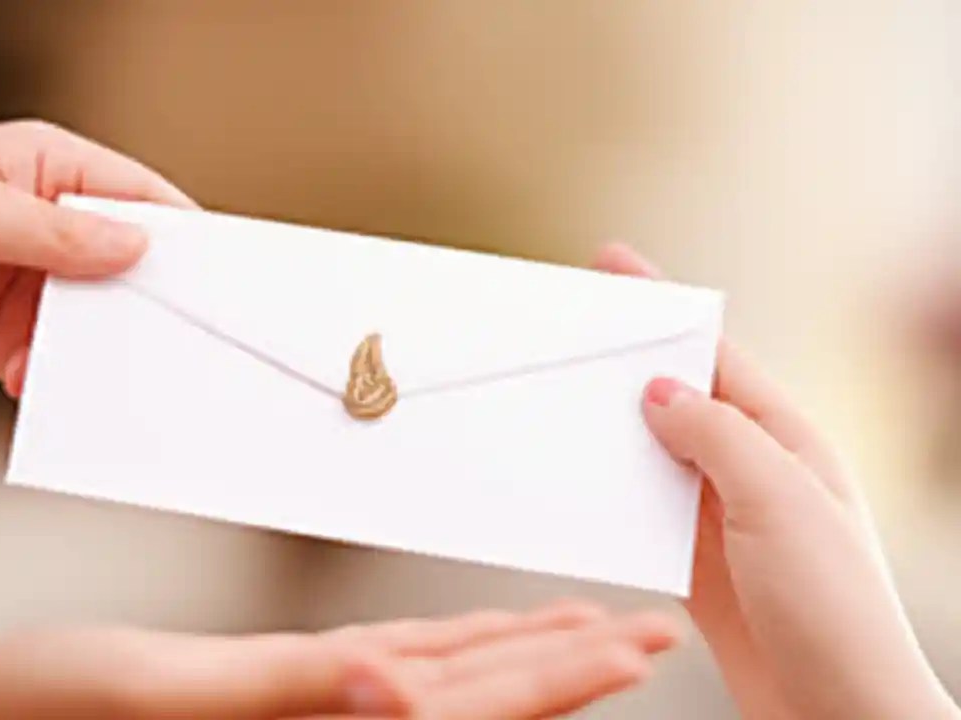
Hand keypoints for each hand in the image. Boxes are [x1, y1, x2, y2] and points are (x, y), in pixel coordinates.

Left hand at [0, 120, 192, 394]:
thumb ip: (53, 233)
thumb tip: (133, 247)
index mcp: (50, 172)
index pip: (139, 199)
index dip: (179, 237)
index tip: (208, 279)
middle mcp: (50, 229)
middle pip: (129, 269)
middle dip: (148, 305)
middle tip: (166, 341)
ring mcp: (31, 285)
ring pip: (98, 322)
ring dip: (99, 350)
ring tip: (96, 372)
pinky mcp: (7, 336)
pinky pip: (54, 361)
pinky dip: (56, 379)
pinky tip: (35, 384)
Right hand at [0, 604, 678, 719]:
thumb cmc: (63, 708)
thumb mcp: (172, 691)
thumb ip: (290, 694)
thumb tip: (398, 693)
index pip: (477, 708)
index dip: (562, 676)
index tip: (639, 641)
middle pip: (485, 697)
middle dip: (572, 663)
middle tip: (650, 625)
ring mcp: (318, 711)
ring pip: (449, 679)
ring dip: (522, 652)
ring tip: (587, 621)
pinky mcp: (283, 688)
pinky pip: (386, 663)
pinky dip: (441, 645)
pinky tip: (461, 632)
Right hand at [594, 245, 957, 719]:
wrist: (838, 714)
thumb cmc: (834, 612)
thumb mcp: (778, 503)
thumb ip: (717, 435)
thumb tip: (659, 388)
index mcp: (786, 439)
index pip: (715, 352)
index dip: (661, 305)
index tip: (611, 263)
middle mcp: (753, 468)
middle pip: (676, 394)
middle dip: (621, 360)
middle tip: (563, 331)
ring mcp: (722, 516)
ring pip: (650, 450)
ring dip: (605, 427)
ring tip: (552, 400)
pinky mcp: (695, 562)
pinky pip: (639, 507)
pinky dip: (604, 489)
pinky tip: (570, 477)